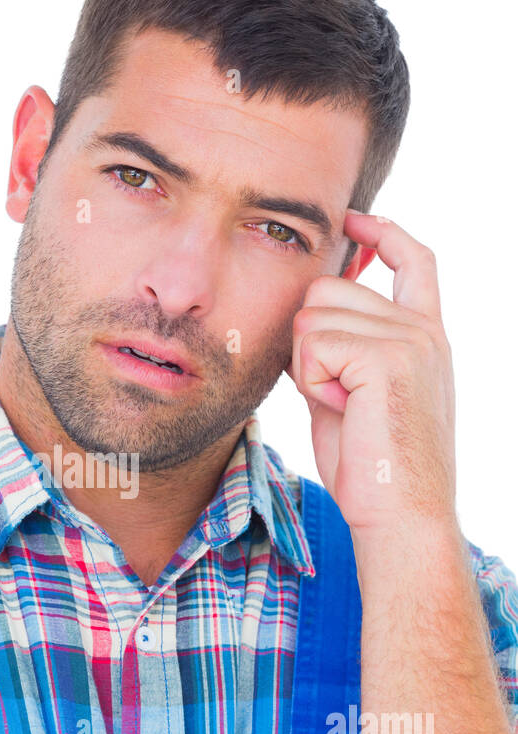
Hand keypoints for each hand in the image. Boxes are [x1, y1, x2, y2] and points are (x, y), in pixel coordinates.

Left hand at [283, 210, 456, 536]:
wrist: (401, 514)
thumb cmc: (371, 467)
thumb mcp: (355, 393)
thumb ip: (342, 348)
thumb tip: (311, 308)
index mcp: (426, 335)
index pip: (414, 259)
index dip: (382, 233)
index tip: (353, 219)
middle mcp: (423, 330)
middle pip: (326, 289)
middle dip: (308, 341)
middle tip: (335, 395)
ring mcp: (410, 339)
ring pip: (312, 315)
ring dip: (308, 365)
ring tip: (342, 405)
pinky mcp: (388, 356)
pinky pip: (313, 343)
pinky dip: (312, 380)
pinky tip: (342, 409)